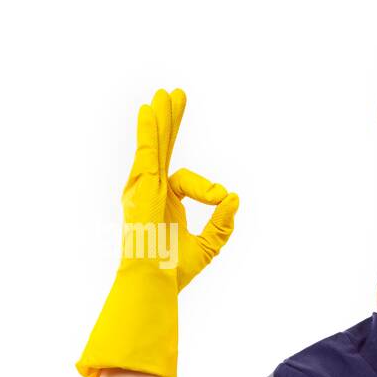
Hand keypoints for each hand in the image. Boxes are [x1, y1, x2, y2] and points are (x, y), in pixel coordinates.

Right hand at [76, 88, 239, 376]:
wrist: (155, 283)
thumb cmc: (174, 270)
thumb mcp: (210, 244)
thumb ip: (223, 221)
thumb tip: (235, 196)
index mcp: (164, 201)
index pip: (188, 181)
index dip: (210, 190)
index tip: (223, 199)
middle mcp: (150, 190)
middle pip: (162, 148)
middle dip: (171, 121)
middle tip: (177, 94)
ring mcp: (143, 188)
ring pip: (154, 146)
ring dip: (161, 118)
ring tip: (167, 94)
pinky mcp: (142, 189)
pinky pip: (146, 154)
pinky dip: (147, 132)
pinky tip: (148, 110)